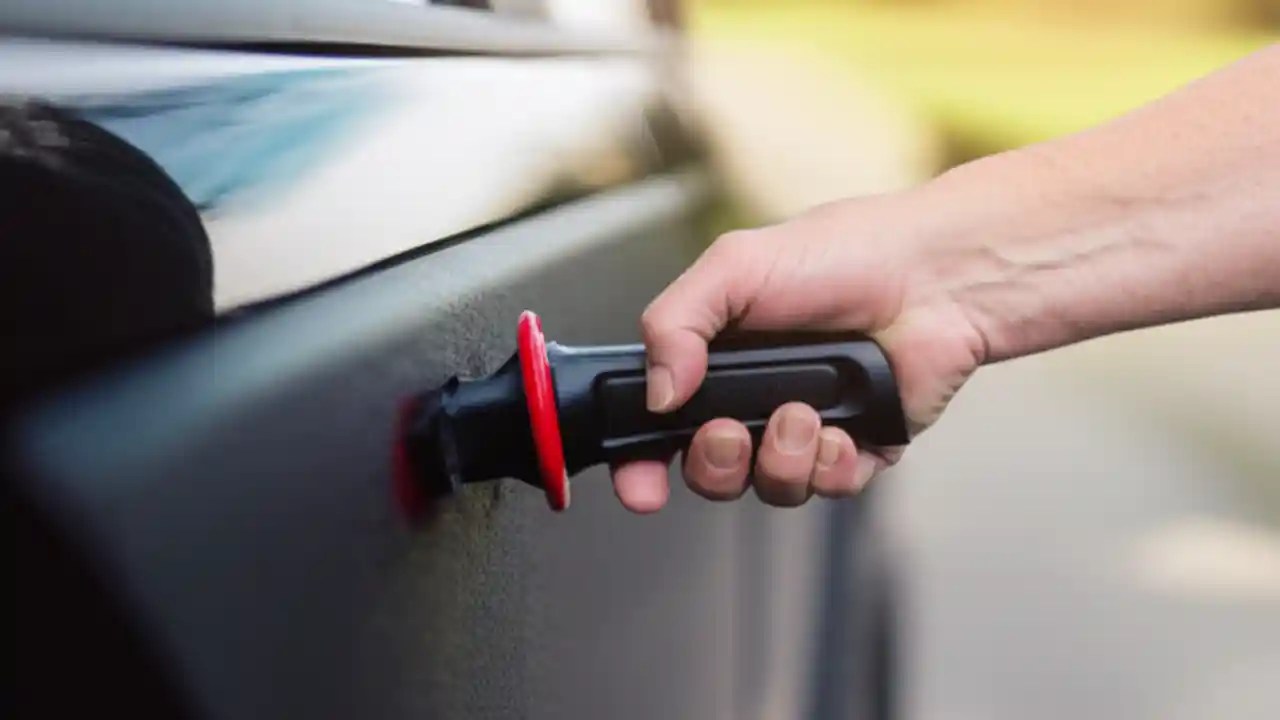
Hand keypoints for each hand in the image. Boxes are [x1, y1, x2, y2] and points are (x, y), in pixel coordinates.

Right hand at [610, 187, 988, 511]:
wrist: (935, 276)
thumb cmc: (845, 254)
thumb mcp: (734, 267)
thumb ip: (674, 323)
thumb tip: (655, 393)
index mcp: (717, 356)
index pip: (659, 425)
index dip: (640, 464)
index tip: (640, 486)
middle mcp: (757, 397)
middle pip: (709, 470)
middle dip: (713, 463)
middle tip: (728, 431)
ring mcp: (807, 427)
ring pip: (769, 488)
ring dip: (779, 461)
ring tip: (801, 415)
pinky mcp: (859, 448)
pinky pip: (828, 489)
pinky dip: (830, 466)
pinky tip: (841, 430)